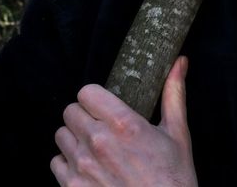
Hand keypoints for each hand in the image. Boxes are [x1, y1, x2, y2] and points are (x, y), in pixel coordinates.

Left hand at [51, 56, 195, 186]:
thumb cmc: (174, 179)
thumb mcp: (178, 135)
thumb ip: (174, 95)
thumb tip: (180, 62)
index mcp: (124, 124)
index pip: (86, 92)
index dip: (95, 99)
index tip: (104, 107)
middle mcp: (98, 142)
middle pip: (70, 112)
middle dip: (84, 118)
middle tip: (101, 130)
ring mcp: (83, 166)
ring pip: (61, 136)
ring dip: (75, 140)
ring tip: (95, 151)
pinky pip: (56, 163)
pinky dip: (68, 165)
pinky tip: (89, 171)